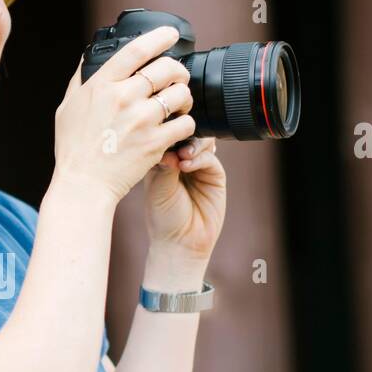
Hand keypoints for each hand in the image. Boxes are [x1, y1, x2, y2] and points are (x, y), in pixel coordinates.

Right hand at [54, 25, 197, 207]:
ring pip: (180, 93)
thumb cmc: (73, 149)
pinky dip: (187, 124)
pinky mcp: (155, 142)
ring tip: (180, 105)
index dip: (159, 37)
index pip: (136, 50)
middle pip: (166, 68)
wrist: (83, 184)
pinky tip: (179, 128)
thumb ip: (80, 80)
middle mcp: (123, 97)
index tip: (171, 34)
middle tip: (178, 78)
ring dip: (185, 97)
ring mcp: (141, 120)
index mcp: (102, 85)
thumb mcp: (67, 107)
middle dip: (178, 70)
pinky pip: (186, 124)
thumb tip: (86, 56)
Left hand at [143, 134, 226, 279]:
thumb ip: (164, 163)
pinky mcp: (215, 175)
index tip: (159, 130)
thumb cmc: (163, 217)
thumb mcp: (157, 187)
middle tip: (174, 143)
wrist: (181, 242)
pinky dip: (200, 157)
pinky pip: (210, 158)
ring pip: (200, 142)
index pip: (166, 137)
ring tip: (182, 155)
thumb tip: (170, 140)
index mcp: (162, 160)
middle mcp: (181, 160)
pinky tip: (187, 164)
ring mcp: (199, 167)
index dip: (165, 132)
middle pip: (185, 135)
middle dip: (181, 135)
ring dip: (192, 144)